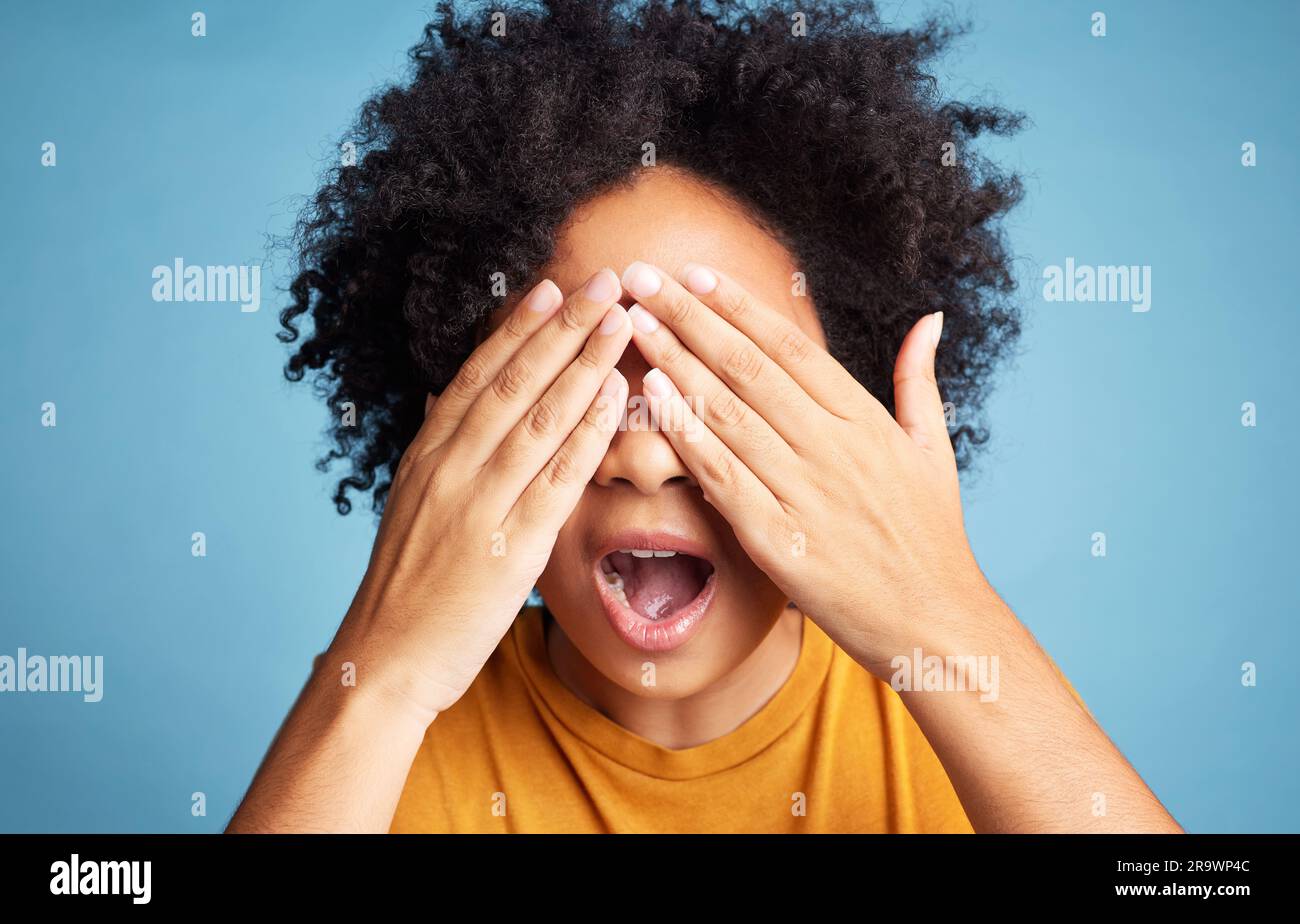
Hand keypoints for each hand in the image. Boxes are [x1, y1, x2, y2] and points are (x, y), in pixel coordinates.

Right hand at [328, 269, 631, 718]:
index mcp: (425, 457)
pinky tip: (612, 398)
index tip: (551, 288)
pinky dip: (585, 435)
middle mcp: (448, 470)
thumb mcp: (412, 505)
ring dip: (583, 365)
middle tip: (601, 281)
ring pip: (538, 420)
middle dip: (562, 328)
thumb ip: (441, 455)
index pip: (478, 377)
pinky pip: (554, 480)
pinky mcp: (507, 549)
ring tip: (619, 322)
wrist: (384, 660)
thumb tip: (458, 405)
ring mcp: (476, 507)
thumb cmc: (406, 587)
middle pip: (513, 384)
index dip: (518, 329)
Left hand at [619, 260, 992, 674]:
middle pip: (748, 368)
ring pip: (728, 413)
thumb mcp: (933, 450)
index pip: (791, 348)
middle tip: (643, 277)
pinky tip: (653, 398)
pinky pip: (723, 476)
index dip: (738, 307)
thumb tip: (929, 319)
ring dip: (675, 363)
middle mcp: (833, 447)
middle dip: (689, 317)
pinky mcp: (780, 540)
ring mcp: (806, 492)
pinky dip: (687, 434)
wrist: (935, 622)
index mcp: (864, 421)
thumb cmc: (931, 536)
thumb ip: (918, 380)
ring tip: (635, 325)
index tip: (695, 274)